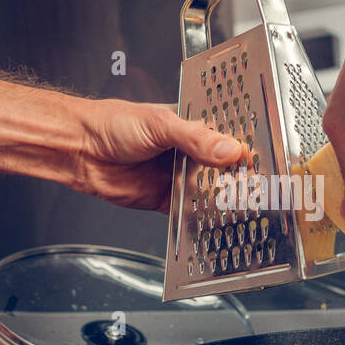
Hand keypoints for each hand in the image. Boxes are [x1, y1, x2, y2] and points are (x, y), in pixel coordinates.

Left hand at [0, 66, 241, 211]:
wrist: (81, 151)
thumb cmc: (113, 124)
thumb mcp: (161, 125)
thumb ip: (196, 138)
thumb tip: (229, 149)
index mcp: (192, 128)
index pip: (228, 138)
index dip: (245, 149)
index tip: (263, 160)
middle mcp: (189, 153)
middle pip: (223, 169)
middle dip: (237, 179)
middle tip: (258, 188)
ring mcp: (178, 177)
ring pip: (209, 192)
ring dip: (222, 200)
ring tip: (243, 207)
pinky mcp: (166, 201)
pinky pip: (189, 213)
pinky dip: (201, 218)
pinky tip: (214, 220)